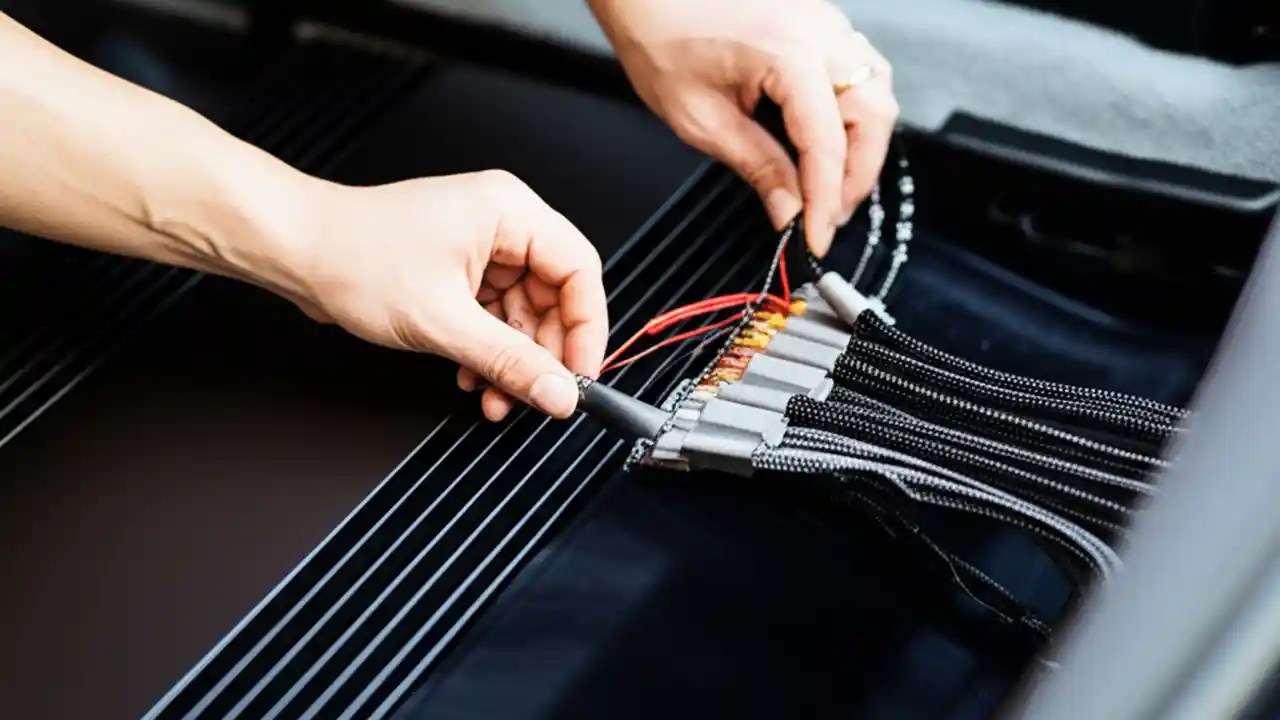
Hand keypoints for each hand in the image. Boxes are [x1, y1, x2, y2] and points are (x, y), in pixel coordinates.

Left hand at [283, 170, 607, 421]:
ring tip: (494, 396)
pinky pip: (495, 316)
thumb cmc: (353, 257)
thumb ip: (509, 360)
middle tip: (533, 395)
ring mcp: (480, 247)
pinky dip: (489, 350)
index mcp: (509, 211)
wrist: (294, 251)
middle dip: (542, 353)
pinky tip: (471, 376)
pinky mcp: (459, 270)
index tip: (580, 374)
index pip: (579, 270)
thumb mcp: (443, 321)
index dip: (586, 327)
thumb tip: (560, 393)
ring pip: (524, 313)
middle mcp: (501, 224)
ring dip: (512, 360)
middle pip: (554, 296)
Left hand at [590, 0, 897, 255]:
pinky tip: (829, 142)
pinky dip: (854, 116)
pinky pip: (860, 73)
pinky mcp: (821, 24)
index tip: (817, 239)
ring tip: (828, 187)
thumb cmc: (660, 37)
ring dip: (862, 146)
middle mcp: (820, 32)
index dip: (826, 201)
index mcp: (788, 54)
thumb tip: (789, 211)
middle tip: (826, 218)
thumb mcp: (701, 119)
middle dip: (856, 177)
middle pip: (874, 117)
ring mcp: (827, 22)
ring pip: (877, 93)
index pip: (827, 144)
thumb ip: (757, 166)